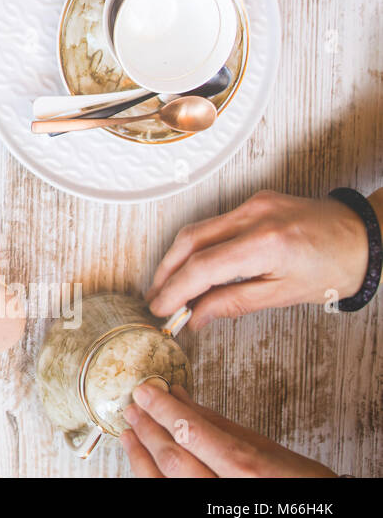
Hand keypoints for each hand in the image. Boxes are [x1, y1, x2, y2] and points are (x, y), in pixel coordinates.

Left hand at [121, 382, 336, 476]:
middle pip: (173, 458)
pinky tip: (143, 462)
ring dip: (141, 454)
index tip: (145, 390)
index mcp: (245, 467)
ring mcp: (212, 509)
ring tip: (130, 432)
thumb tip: (179, 396)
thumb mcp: (265, 446)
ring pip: (162, 482)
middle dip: (148, 429)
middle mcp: (226, 490)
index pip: (192, 432)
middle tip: (133, 407)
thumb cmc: (298, 482)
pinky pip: (167, 494)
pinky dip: (151, 476)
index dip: (163, 409)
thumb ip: (216, 422)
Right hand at [146, 190, 371, 328]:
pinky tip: (195, 266)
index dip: (175, 290)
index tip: (161, 309)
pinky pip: (215, 223)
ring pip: (198, 229)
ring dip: (178, 258)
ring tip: (170, 286)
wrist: (367, 238)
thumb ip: (234, 303)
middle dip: (166, 271)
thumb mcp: (284, 295)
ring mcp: (253, 204)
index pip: (203, 267)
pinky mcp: (255, 201)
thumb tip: (197, 316)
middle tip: (156, 298)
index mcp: (266, 243)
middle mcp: (254, 216)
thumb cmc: (336, 269)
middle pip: (190, 241)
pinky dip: (199, 247)